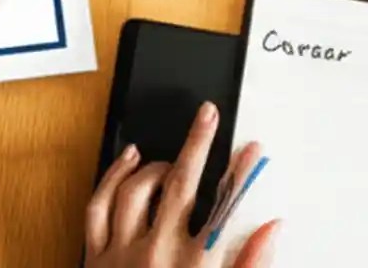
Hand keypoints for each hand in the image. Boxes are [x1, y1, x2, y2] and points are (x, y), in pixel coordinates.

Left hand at [85, 102, 280, 267]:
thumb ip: (250, 266)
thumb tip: (272, 231)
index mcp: (195, 267)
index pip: (225, 206)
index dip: (242, 172)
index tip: (253, 149)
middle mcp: (158, 253)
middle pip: (180, 182)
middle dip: (197, 143)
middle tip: (208, 116)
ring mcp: (123, 253)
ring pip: (137, 188)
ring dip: (155, 163)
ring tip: (171, 152)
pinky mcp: (96, 259)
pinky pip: (99, 206)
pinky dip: (112, 178)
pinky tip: (125, 161)